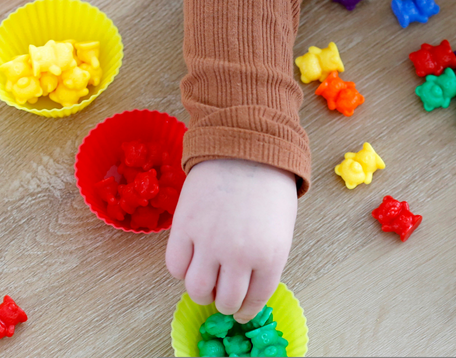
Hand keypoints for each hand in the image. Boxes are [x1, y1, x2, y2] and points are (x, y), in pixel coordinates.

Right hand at [166, 159, 297, 322]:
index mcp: (270, 255)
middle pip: (225, 300)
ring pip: (197, 290)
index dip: (246, 309)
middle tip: (224, 292)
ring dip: (202, 291)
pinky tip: (191, 259)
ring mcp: (209, 242)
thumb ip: (265, 259)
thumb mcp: (280, 227)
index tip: (242, 310)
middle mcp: (239, 254)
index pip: (255, 300)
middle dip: (226, 301)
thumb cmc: (269, 185)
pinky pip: (175, 266)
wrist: (246, 146)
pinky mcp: (184, 228)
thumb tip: (247, 286)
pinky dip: (182, 269)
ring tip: (206, 278)